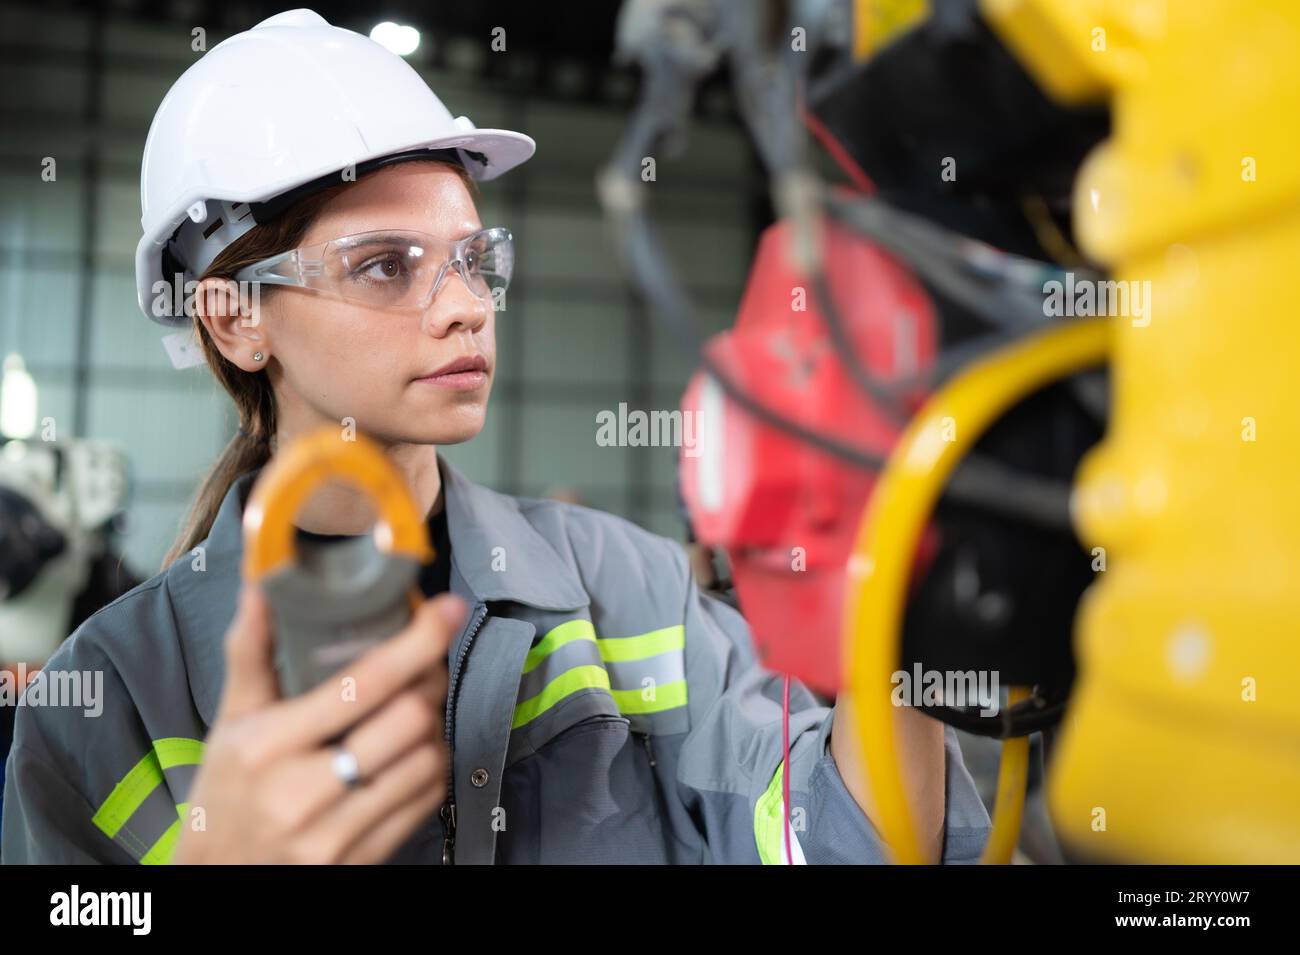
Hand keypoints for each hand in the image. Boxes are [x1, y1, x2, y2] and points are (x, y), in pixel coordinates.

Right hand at [172, 583, 463, 863]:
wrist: (219, 882)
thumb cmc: (226, 794)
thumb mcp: (229, 723)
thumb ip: (251, 652)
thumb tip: (260, 585)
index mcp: (268, 746)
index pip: (364, 683)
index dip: (417, 640)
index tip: (445, 610)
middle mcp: (303, 792)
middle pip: (409, 718)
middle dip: (427, 684)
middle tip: (423, 667)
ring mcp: (336, 832)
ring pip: (427, 759)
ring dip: (432, 727)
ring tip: (412, 713)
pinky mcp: (364, 857)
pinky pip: (426, 799)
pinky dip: (431, 766)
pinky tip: (410, 754)